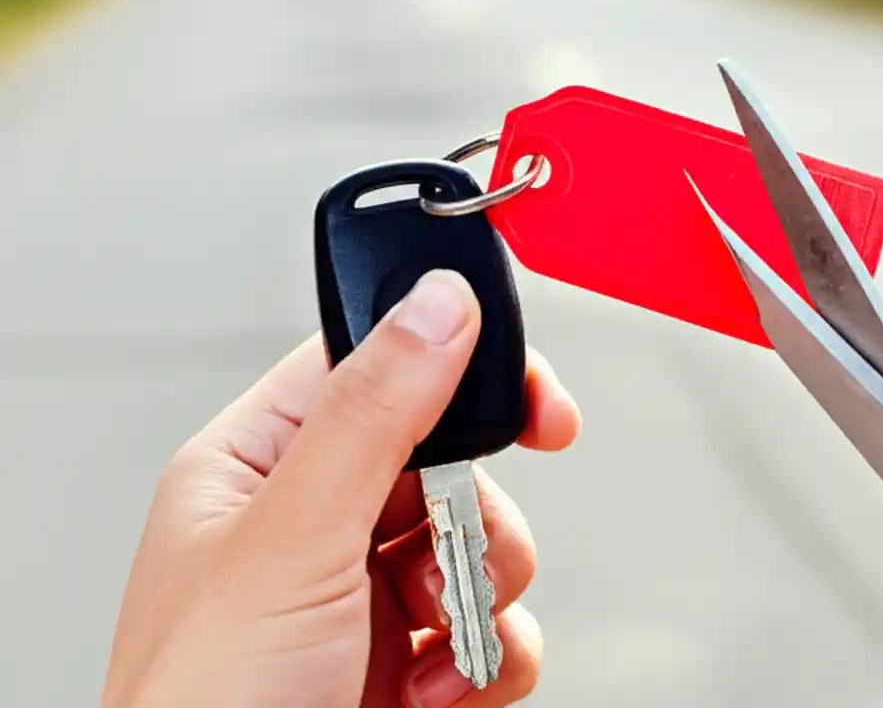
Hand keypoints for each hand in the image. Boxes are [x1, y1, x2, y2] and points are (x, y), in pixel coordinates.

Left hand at [101, 270, 580, 707]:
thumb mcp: (288, 541)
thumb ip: (370, 416)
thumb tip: (437, 305)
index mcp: (259, 466)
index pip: (375, 365)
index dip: (459, 364)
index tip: (530, 394)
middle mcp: (314, 523)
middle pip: (450, 457)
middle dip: (471, 512)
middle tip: (456, 541)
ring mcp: (365, 595)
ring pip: (485, 543)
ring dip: (482, 594)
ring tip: (434, 635)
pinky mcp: (412, 662)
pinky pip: (496, 628)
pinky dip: (490, 662)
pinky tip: (440, 689)